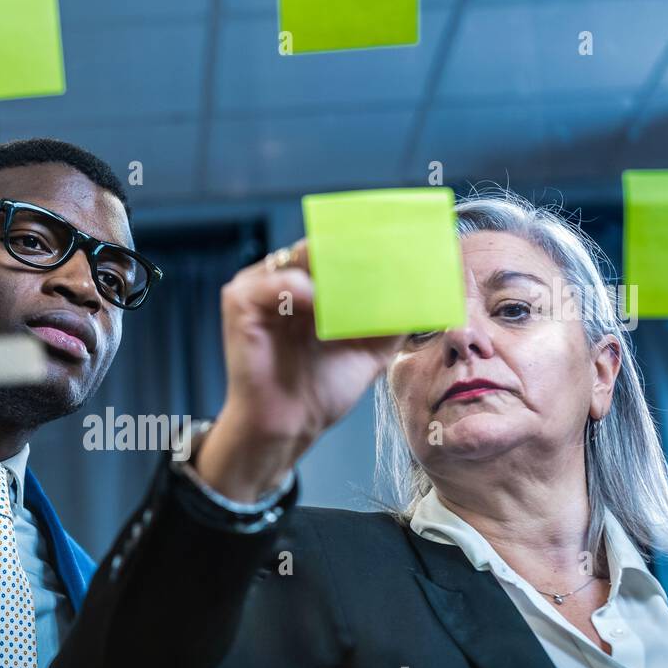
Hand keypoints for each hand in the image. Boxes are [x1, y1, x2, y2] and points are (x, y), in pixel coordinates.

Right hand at [198, 239, 407, 500]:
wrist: (289, 426)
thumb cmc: (321, 390)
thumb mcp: (370, 348)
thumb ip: (392, 318)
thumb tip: (426, 291)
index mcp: (312, 284)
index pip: (342, 249)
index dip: (372, 244)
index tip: (406, 241)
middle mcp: (284, 278)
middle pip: (325, 245)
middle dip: (360, 248)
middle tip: (394, 251)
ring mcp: (260, 287)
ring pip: (302, 258)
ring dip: (337, 266)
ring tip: (364, 278)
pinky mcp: (240, 303)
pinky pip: (275, 283)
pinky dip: (302, 289)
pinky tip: (319, 307)